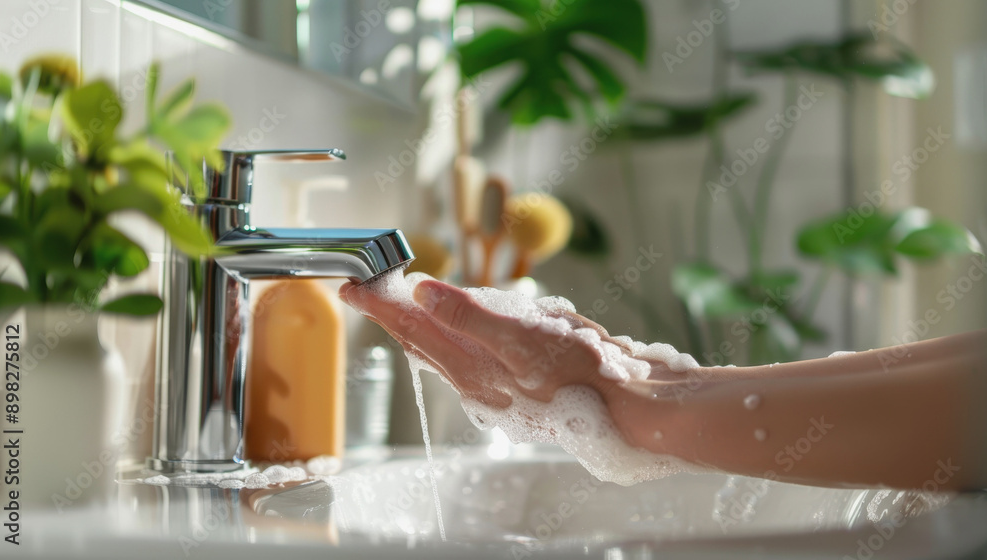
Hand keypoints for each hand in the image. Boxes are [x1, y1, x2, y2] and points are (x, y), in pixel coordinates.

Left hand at [338, 278, 673, 408]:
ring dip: (424, 324)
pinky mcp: (526, 379)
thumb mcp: (522, 338)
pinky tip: (467, 326)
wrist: (634, 408)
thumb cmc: (584, 375)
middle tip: (370, 290)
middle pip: (423, 341)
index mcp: (472, 370)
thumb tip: (420, 294)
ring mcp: (502, 382)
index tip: (351, 285)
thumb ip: (468, 316)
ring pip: (449, 349)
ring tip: (404, 305)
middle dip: (394, 314)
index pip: (413, 331)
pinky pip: (480, 352)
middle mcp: (481, 379)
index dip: (380, 306)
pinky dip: (462, 333)